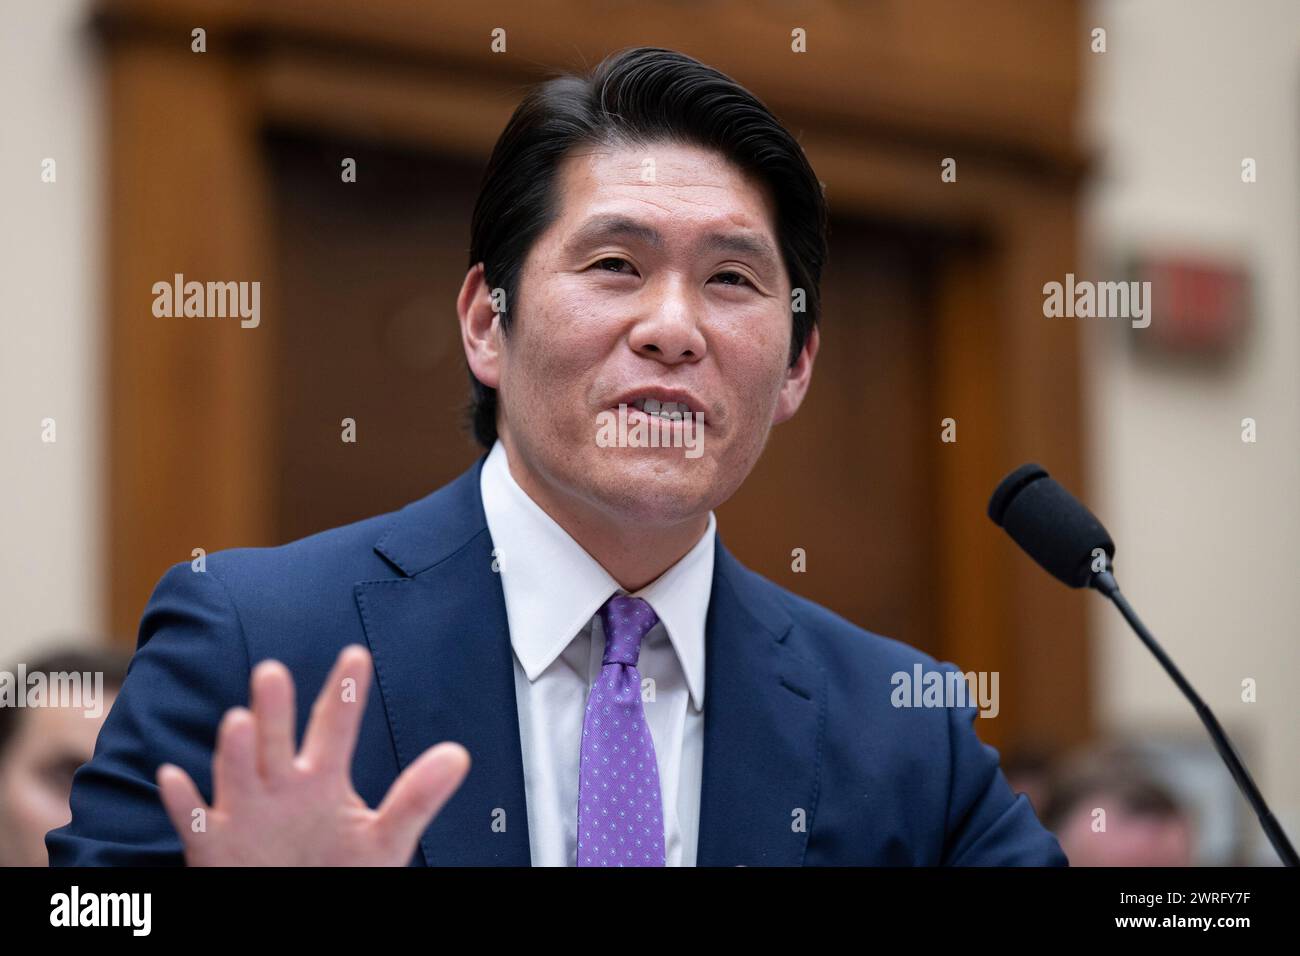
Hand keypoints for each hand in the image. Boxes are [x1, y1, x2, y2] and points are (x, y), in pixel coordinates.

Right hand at [156, 644, 469, 864]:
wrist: (296, 917)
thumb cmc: (336, 872)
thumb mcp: (383, 839)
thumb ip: (417, 797)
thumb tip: (459, 755)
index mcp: (321, 778)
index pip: (336, 727)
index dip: (346, 694)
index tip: (357, 655)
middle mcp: (279, 787)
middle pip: (277, 740)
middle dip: (274, 709)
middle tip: (274, 671)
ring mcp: (244, 812)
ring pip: (236, 773)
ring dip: (235, 751)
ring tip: (239, 720)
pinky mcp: (213, 846)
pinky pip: (195, 822)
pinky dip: (184, 803)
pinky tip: (175, 778)